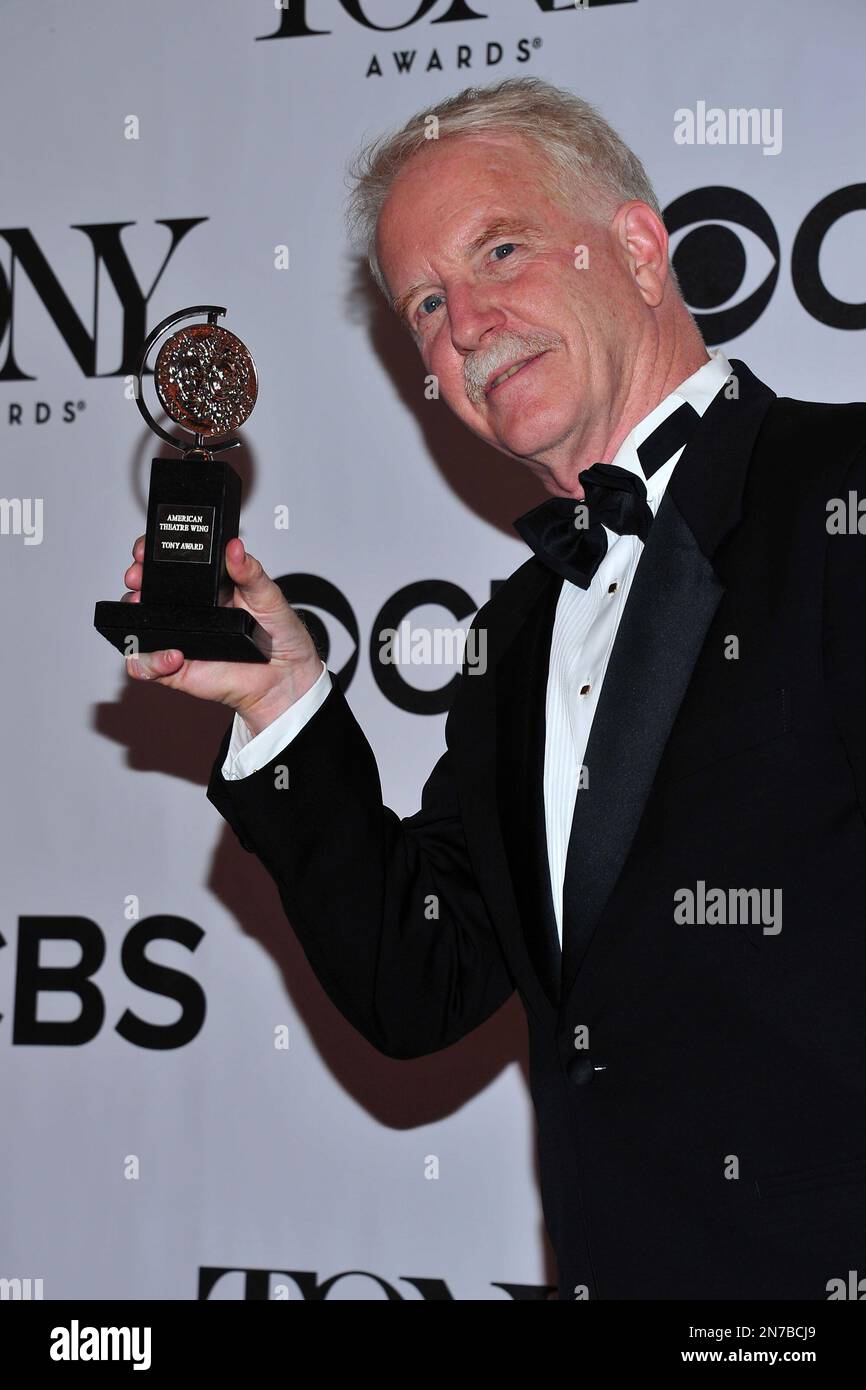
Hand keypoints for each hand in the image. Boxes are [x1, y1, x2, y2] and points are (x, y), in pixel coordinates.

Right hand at [121, 536, 321, 734]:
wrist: (285, 675)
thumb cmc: (278, 634)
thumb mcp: (268, 595)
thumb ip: (250, 572)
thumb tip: (236, 548)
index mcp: (206, 587)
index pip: (168, 564)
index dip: (151, 554)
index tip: (147, 551)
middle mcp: (187, 611)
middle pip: (144, 591)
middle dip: (135, 580)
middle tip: (138, 577)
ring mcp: (178, 638)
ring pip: (137, 626)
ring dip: (131, 617)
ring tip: (142, 608)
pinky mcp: (176, 668)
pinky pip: (147, 665)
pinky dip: (149, 660)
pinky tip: (173, 655)